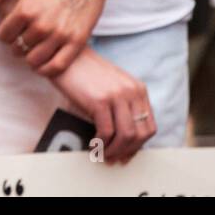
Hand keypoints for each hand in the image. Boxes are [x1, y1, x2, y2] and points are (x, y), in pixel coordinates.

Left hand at [0, 0, 112, 76]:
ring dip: (29, 57)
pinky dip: (47, 70)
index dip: (3, 33)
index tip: (9, 29)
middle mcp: (42, 25)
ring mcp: (61, 35)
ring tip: (30, 49)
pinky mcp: (77, 41)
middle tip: (20, 38)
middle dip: (16, 44)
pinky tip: (42, 64)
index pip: (4, 35)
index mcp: (26, 9)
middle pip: (18, 48)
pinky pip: (58, 66)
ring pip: (35, 60)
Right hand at [51, 47, 155, 163]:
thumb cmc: (84, 72)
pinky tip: (93, 144)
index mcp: (138, 89)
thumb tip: (122, 137)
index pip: (149, 126)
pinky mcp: (99, 100)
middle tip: (114, 158)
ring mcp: (116, 96)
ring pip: (126, 135)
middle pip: (140, 134)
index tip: (126, 154)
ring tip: (103, 154)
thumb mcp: (111, 85)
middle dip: (127, 151)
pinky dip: (100, 143)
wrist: (65, 56)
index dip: (139, 145)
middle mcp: (132, 92)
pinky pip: (106, 131)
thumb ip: (122, 104)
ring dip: (114, 150)